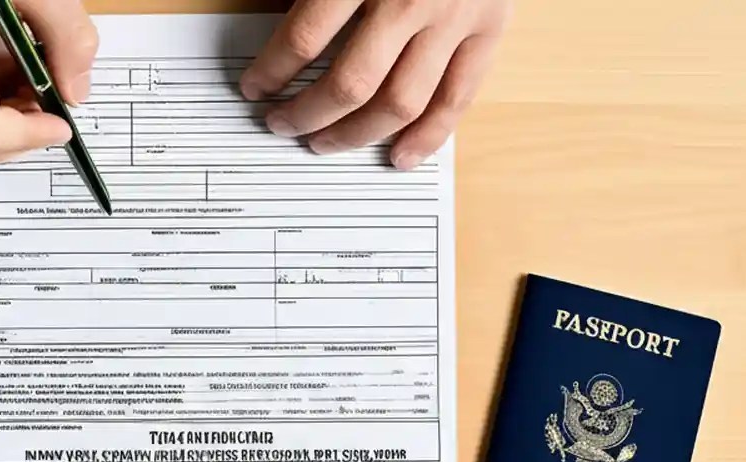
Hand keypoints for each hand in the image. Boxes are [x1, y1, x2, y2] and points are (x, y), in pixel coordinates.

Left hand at [240, 0, 510, 168]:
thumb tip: (284, 34)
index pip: (305, 38)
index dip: (271, 71)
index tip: (254, 88)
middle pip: (350, 84)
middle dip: (306, 114)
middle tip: (281, 124)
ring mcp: (455, 18)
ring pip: (400, 103)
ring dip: (354, 135)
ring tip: (322, 143)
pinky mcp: (491, 28)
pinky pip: (458, 97)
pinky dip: (427, 136)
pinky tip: (397, 157)